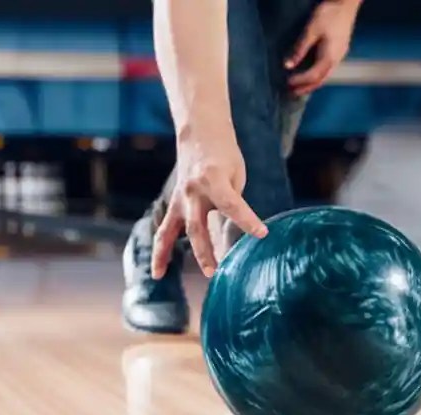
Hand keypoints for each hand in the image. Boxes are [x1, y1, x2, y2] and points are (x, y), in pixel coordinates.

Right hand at [153, 135, 266, 277]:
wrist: (199, 134)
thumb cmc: (223, 154)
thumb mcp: (236, 173)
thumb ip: (233, 201)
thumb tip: (232, 232)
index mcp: (212, 179)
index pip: (231, 205)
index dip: (247, 221)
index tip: (262, 234)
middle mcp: (192, 191)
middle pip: (197, 226)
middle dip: (205, 251)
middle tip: (216, 271)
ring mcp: (180, 199)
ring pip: (173, 231)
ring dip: (171, 255)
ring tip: (173, 275)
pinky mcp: (175, 205)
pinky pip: (165, 231)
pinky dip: (160, 251)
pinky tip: (158, 272)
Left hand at [284, 0, 360, 96]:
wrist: (347, 3)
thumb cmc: (328, 14)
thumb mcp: (311, 30)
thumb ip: (300, 48)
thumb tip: (288, 65)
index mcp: (329, 57)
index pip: (313, 75)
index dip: (300, 81)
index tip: (287, 83)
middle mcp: (336, 60)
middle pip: (321, 80)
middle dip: (306, 88)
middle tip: (292, 93)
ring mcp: (340, 56)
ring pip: (326, 76)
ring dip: (313, 83)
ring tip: (301, 87)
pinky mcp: (340, 50)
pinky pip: (329, 69)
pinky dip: (319, 75)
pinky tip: (313, 73)